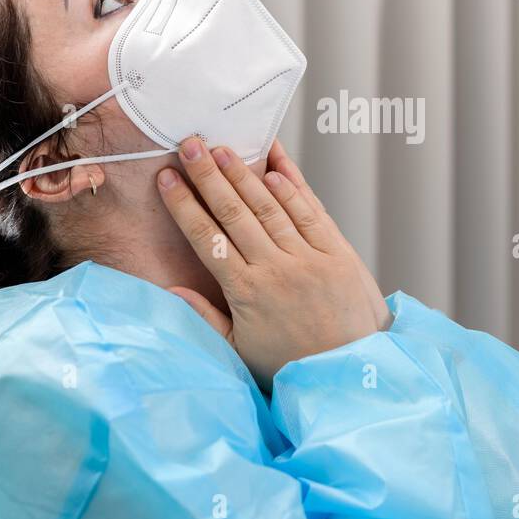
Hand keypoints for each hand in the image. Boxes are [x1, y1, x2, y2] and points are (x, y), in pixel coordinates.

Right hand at [156, 137, 388, 392]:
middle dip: (209, 175)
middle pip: (236, 212)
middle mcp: (278, 269)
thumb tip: (169, 291)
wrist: (352, 373)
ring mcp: (310, 258)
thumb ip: (206, 317)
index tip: (166, 179)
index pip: (208, 239)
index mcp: (248, 293)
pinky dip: (292, 189)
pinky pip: (311, 213)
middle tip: (190, 144)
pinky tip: (274, 168)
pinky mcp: (338, 254)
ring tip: (223, 148)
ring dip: (245, 174)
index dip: (185, 206)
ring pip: (271, 206)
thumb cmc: (291, 365)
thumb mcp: (240, 350)